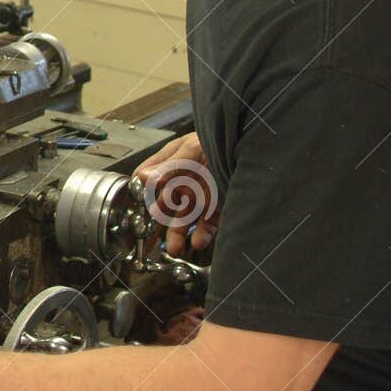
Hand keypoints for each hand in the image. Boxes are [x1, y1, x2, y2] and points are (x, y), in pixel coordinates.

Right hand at [134, 131, 219, 256]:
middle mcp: (183, 180)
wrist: (257, 150)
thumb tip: (145, 178)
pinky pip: (206, 225)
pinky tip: (197, 242)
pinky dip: (201, 236)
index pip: (148, 179)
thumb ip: (169, 167)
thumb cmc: (223, 141)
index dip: (139, 195)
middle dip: (153, 224)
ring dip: (176, 235)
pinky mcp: (217, 206)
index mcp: (172, 162)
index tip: (134, 212)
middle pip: (162, 204)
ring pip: (182, 219)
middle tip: (145, 240)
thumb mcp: (194, 151)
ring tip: (174, 249)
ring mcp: (199, 194)